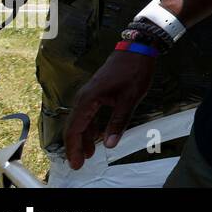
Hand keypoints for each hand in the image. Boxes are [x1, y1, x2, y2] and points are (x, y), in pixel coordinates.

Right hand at [62, 51, 156, 169]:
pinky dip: (90, 127)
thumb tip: (110, 144)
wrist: (138, 47)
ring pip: (81, 121)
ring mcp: (89, 94)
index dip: (74, 148)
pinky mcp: (96, 92)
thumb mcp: (130, 98)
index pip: (74, 129)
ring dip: (84, 137)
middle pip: (74, 126)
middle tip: (80, 164)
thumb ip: (119, 122)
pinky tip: (97, 136)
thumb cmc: (134, 71)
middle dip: (75, 146)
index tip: (76, 164)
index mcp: (88, 99)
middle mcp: (83, 97)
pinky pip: (88, 114)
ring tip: (89, 154)